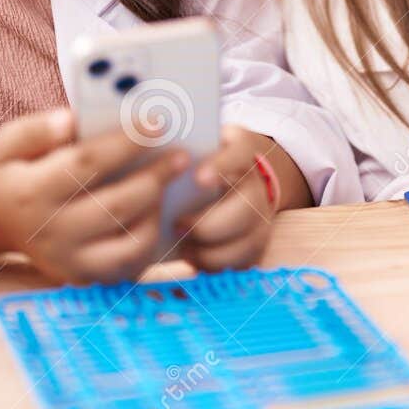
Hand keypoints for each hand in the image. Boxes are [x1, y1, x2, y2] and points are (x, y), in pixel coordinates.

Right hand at [0, 109, 188, 284]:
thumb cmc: (12, 172)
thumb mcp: (8, 143)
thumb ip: (38, 129)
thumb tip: (72, 120)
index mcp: (29, 194)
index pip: (86, 164)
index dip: (126, 141)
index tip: (157, 122)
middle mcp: (49, 234)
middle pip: (116, 206)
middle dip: (155, 177)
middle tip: (181, 155)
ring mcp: (69, 262)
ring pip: (130, 243)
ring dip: (158, 211)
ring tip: (170, 184)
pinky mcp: (86, 278)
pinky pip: (131, 264)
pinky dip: (152, 237)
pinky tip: (158, 210)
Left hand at [174, 125, 278, 271]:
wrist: (236, 177)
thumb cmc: (201, 160)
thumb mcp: (194, 145)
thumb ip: (176, 150)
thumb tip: (147, 160)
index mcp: (242, 150)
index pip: (238, 154)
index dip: (221, 167)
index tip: (198, 179)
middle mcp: (258, 184)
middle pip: (246, 208)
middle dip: (207, 223)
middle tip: (176, 225)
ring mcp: (262, 216)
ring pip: (245, 241)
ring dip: (207, 248)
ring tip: (180, 243)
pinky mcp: (258, 244)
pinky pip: (239, 262)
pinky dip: (212, 262)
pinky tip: (190, 254)